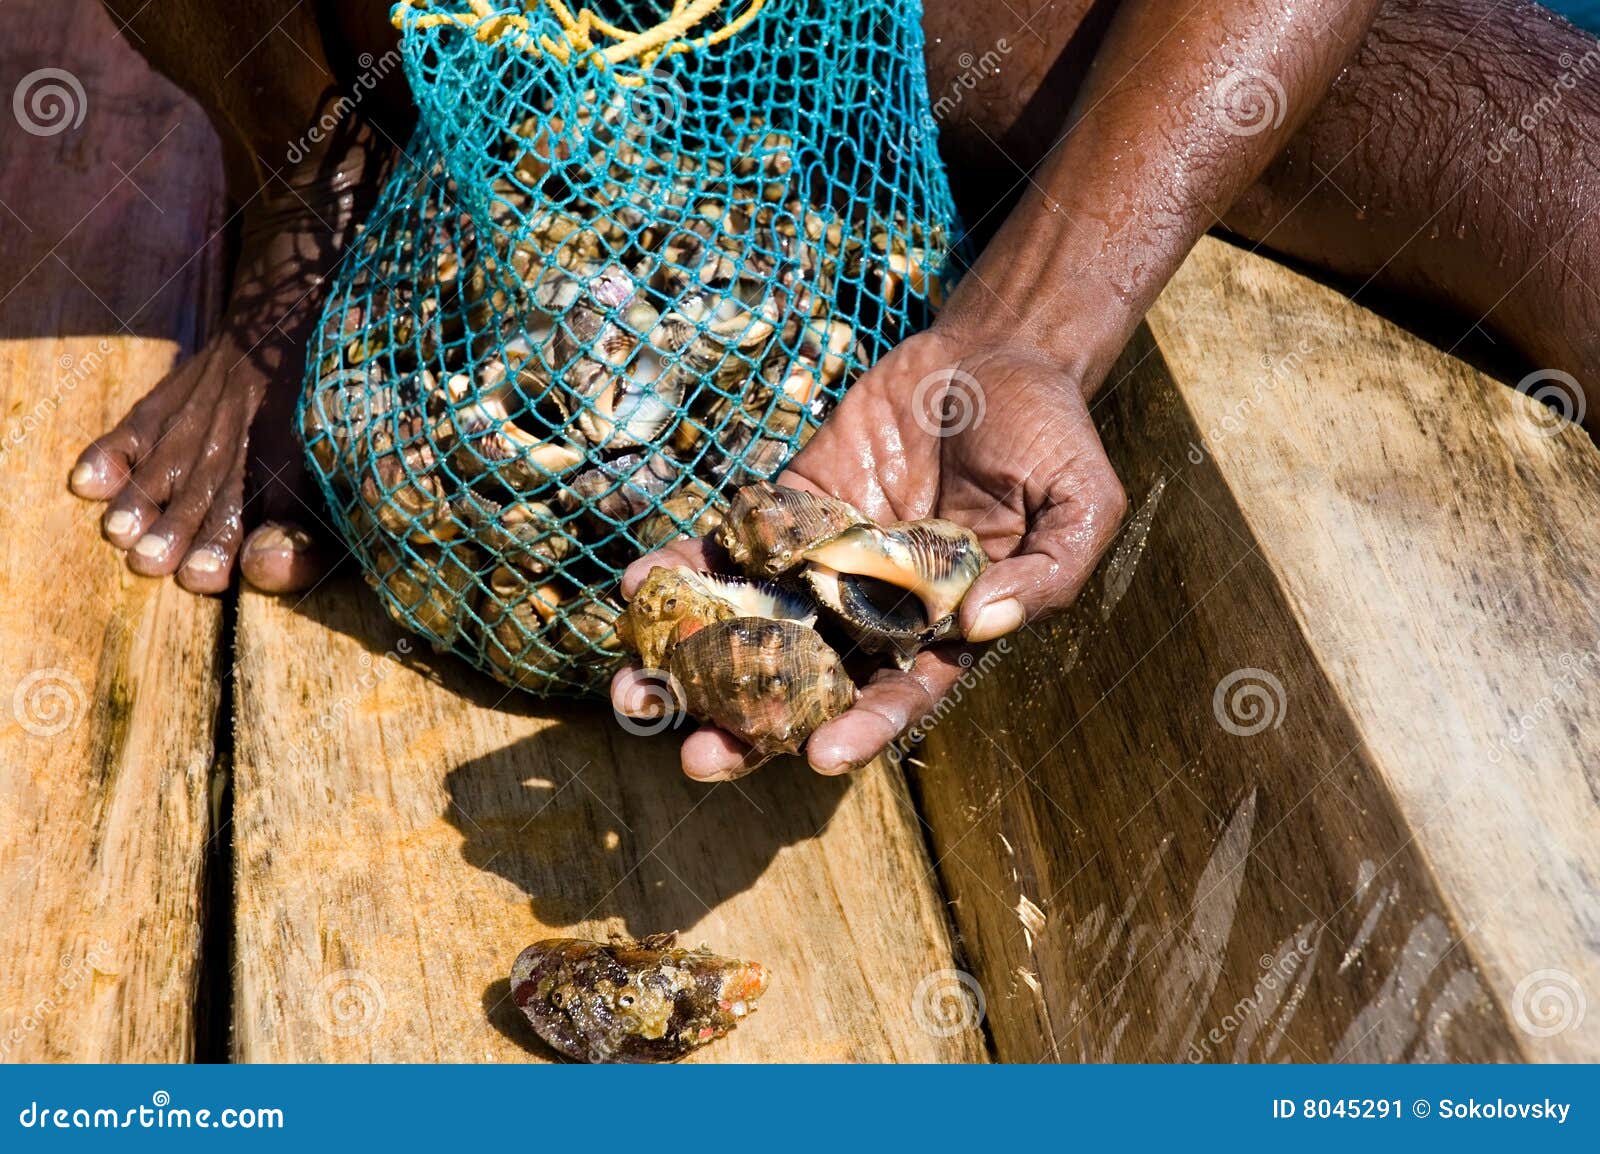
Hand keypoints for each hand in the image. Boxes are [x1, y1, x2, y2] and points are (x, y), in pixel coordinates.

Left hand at [610, 324, 1127, 779]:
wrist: (996, 355)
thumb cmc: (1049, 441)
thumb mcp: (1079, 508)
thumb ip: (1044, 576)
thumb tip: (982, 628)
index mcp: (943, 630)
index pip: (897, 696)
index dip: (861, 730)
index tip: (817, 758)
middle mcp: (874, 610)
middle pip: (805, 685)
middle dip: (750, 728)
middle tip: (697, 758)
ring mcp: (824, 561)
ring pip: (752, 628)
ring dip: (693, 664)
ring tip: (635, 693)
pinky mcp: (788, 508)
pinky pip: (730, 547)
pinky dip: (684, 567)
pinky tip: (639, 586)